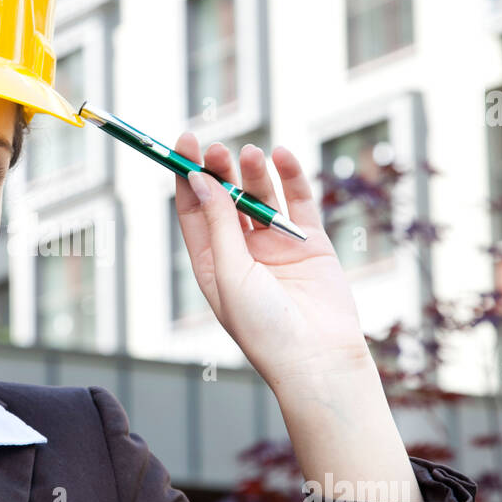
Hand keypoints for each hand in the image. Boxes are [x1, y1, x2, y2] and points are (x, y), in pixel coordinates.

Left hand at [173, 134, 372, 389]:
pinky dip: (291, 176)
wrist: (317, 358)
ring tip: (249, 153)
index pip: (193, 210)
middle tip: (216, 147)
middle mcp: (241, 252)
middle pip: (225, 198)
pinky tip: (282, 155)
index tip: (185, 142)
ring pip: (261, 196)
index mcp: (211, 263)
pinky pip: (298, 202)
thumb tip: (200, 178)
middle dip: (219, 170)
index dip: (187, 175)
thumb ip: (218, 223)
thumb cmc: (263, 327)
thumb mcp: (230, 272)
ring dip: (253, 172)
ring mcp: (276, 246)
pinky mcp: (311, 244)